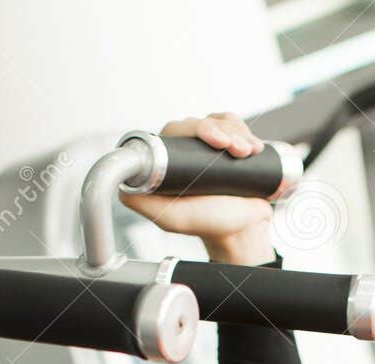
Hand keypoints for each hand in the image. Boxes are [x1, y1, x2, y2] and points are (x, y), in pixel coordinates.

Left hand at [119, 114, 274, 265]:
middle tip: (237, 151)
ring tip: (248, 153)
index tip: (217, 142)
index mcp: (170, 163)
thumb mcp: (173, 218)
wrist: (245, 230)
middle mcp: (187, 153)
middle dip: (223, 132)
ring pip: (221, 121)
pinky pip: (235, 126)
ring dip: (238, 133)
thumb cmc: (211, 225)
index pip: (178, 130)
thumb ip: (143, 204)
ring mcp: (209, 149)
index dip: (199, 129)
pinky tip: (254, 148)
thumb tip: (120, 186)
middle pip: (201, 123)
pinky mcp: (229, 147)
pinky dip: (245, 133)